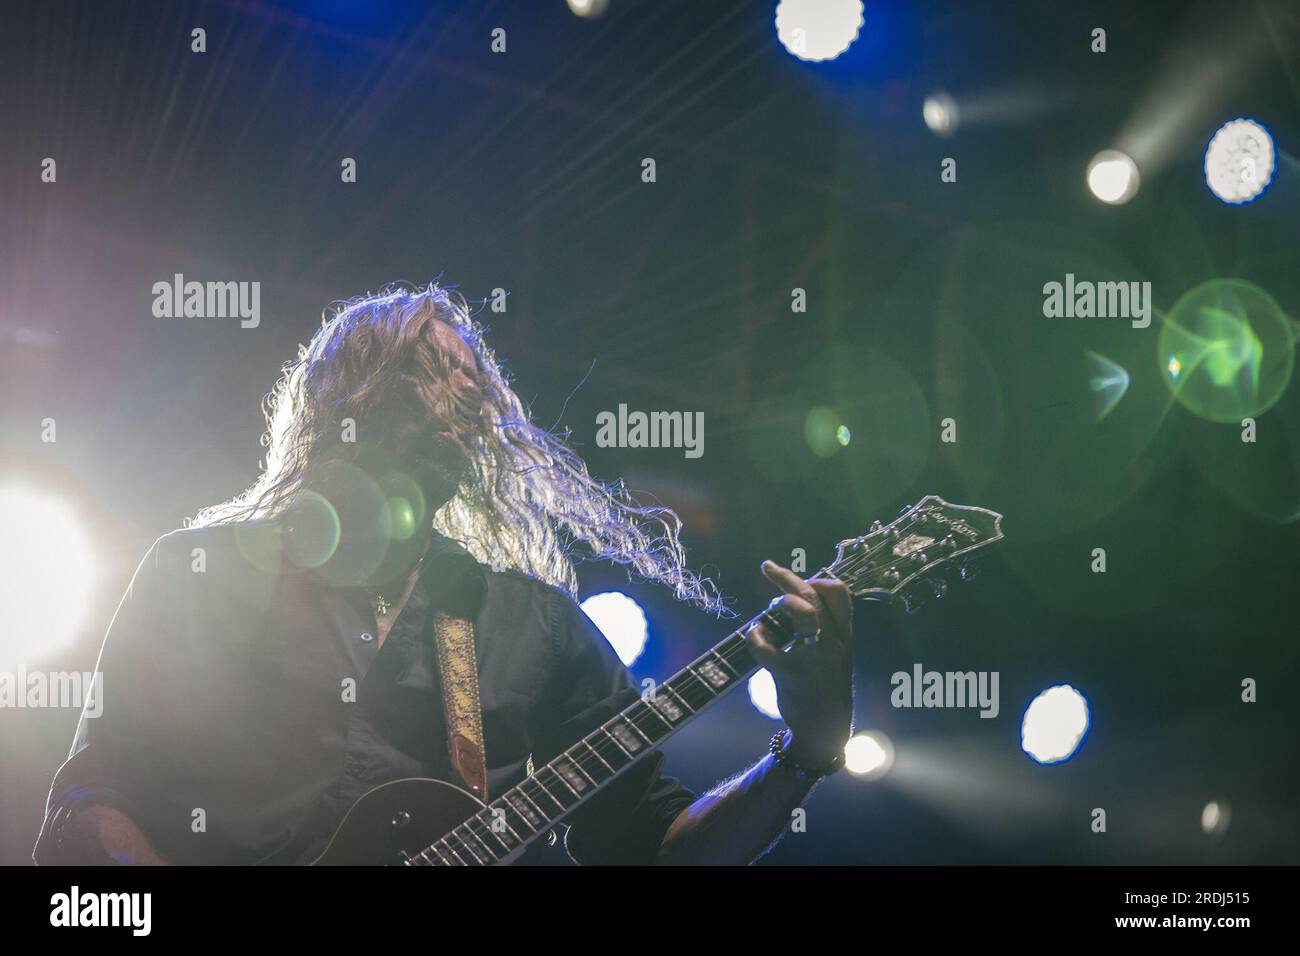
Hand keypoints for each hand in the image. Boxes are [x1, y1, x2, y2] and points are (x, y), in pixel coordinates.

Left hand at [745, 561, 853, 765]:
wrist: (826, 727)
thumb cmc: (826, 684)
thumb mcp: (838, 653)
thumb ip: (827, 626)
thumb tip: (799, 594)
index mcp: (843, 634)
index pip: (840, 594)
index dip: (818, 579)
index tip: (803, 578)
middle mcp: (832, 642)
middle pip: (813, 596)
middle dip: (787, 577)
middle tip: (768, 567)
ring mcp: (812, 657)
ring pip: (803, 613)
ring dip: (781, 602)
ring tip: (769, 607)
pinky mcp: (790, 674)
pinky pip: (768, 648)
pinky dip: (755, 637)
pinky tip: (754, 635)